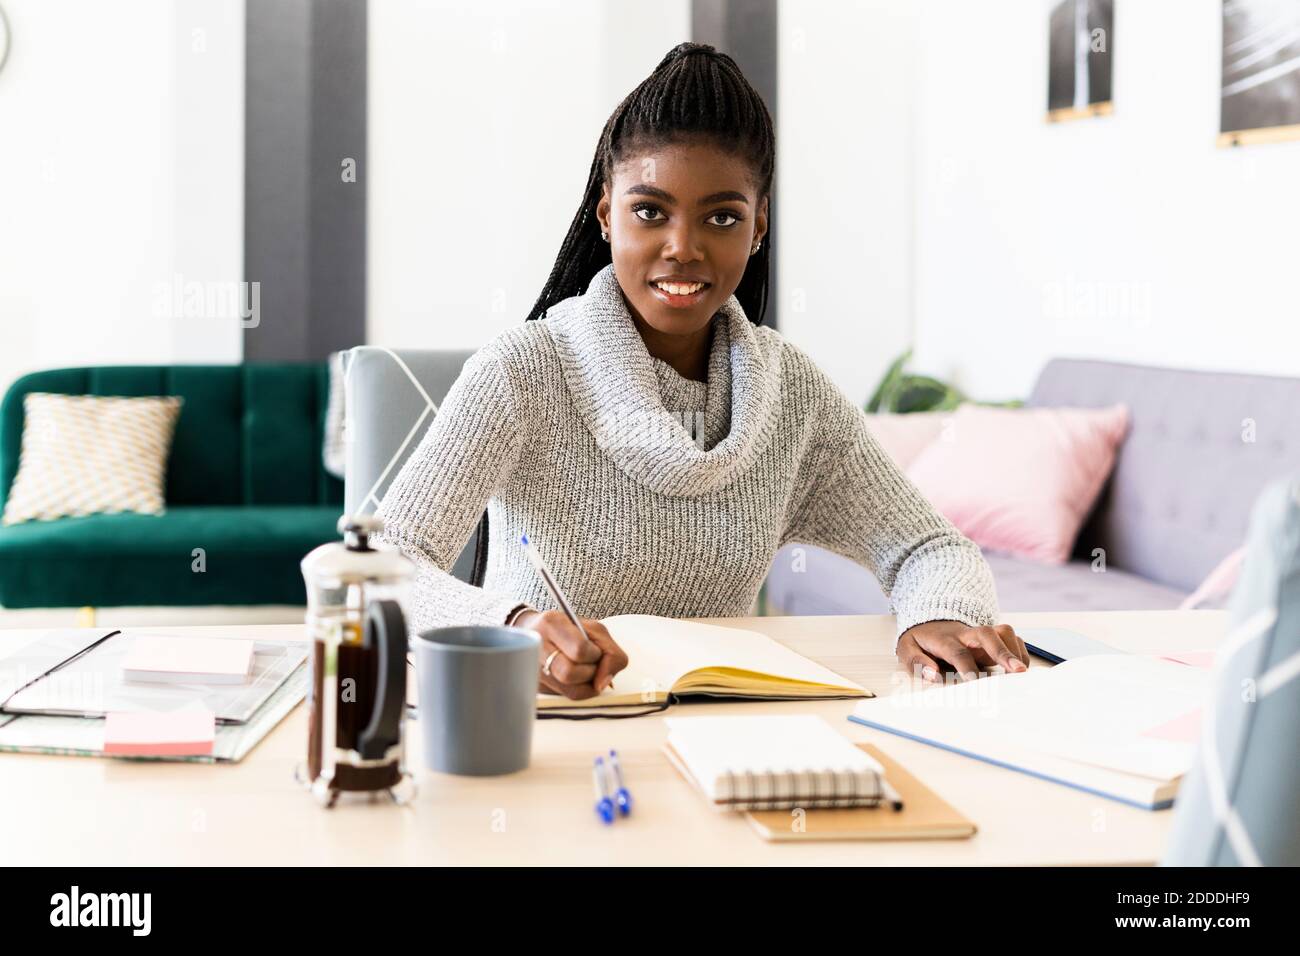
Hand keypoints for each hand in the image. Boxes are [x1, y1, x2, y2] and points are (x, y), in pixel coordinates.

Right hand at [515, 609, 628, 700]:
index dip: (594, 654)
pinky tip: (574, 677)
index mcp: (551, 623)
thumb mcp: (596, 630)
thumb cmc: (571, 630)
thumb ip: (611, 653)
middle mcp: (535, 646)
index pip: (579, 649)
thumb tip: (603, 683)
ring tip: (582, 669)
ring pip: (571, 692)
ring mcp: (532, 669)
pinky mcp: (536, 687)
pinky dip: (578, 690)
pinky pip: (567, 698)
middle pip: (570, 673)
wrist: (538, 633)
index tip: (594, 651)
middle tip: (588, 661)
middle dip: (589, 671)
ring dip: (586, 683)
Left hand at [896, 620, 1028, 682]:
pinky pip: (1011, 638)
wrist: (929, 623)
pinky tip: (1020, 669)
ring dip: (1015, 651)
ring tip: (1022, 674)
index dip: (966, 666)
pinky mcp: (992, 638)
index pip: (957, 651)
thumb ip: (917, 661)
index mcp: (943, 639)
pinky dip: (1020, 652)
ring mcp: (981, 635)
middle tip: (1017, 672)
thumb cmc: (920, 641)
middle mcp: (966, 634)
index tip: (974, 682)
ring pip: (1003, 632)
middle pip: (987, 634)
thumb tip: (933, 675)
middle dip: (1003, 652)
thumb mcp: (907, 649)